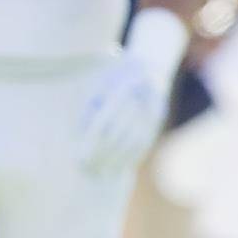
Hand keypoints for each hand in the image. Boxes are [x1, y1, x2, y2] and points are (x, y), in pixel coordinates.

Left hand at [77, 51, 171, 175]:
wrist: (150, 64)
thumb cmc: (113, 73)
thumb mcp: (97, 81)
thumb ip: (88, 106)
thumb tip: (81, 133)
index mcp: (121, 86)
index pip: (103, 122)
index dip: (90, 143)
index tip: (78, 158)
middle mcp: (140, 98)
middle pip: (118, 135)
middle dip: (101, 155)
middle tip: (87, 169)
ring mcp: (153, 110)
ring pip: (133, 142)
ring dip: (116, 160)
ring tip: (100, 173)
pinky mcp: (159, 119)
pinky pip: (145, 142)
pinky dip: (130, 157)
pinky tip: (118, 167)